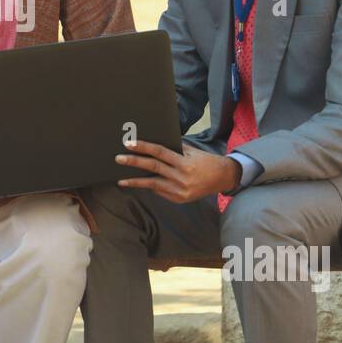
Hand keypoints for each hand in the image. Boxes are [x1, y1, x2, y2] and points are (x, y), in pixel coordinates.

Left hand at [116, 140, 240, 203]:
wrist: (222, 178)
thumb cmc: (206, 161)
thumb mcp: (192, 151)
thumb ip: (175, 148)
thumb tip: (154, 143)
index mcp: (185, 163)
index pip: (160, 153)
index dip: (143, 147)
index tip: (129, 144)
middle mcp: (182, 177)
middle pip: (153, 168)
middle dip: (134, 163)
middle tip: (118, 159)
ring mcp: (180, 190)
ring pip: (153, 184)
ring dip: (135, 182)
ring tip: (121, 180)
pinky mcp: (179, 199)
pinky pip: (160, 191)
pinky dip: (149, 187)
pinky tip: (139, 184)